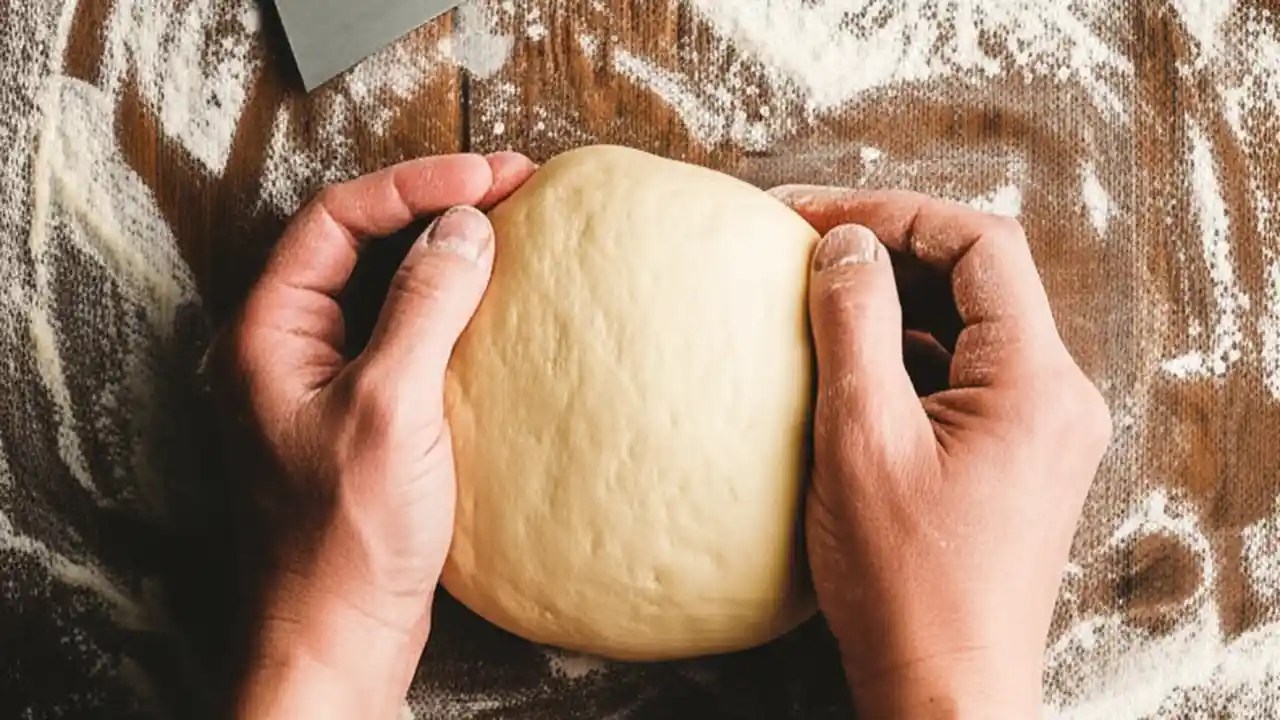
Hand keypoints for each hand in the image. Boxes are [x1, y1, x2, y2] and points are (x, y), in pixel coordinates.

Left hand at [211, 152, 535, 718]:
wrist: (334, 641)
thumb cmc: (342, 543)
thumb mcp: (390, 409)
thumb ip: (424, 308)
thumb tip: (463, 228)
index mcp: (266, 333)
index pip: (338, 218)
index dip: (415, 183)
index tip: (487, 174)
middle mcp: (285, 348)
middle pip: (358, 241)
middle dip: (435, 204)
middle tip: (511, 183)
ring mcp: (322, 383)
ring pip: (383, 286)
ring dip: (446, 251)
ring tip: (512, 225)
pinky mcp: (359, 416)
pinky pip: (402, 335)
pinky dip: (449, 307)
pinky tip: (495, 305)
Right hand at [770, 187, 1110, 718]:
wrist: (945, 691)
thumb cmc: (905, 584)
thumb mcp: (861, 441)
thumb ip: (854, 327)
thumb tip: (845, 244)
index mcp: (1036, 384)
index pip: (981, 245)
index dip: (896, 214)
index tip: (815, 219)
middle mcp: (1056, 397)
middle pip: (979, 278)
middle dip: (889, 249)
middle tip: (803, 244)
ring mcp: (1040, 430)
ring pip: (968, 326)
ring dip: (893, 301)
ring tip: (813, 294)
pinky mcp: (1013, 458)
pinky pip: (962, 375)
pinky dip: (905, 352)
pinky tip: (845, 362)